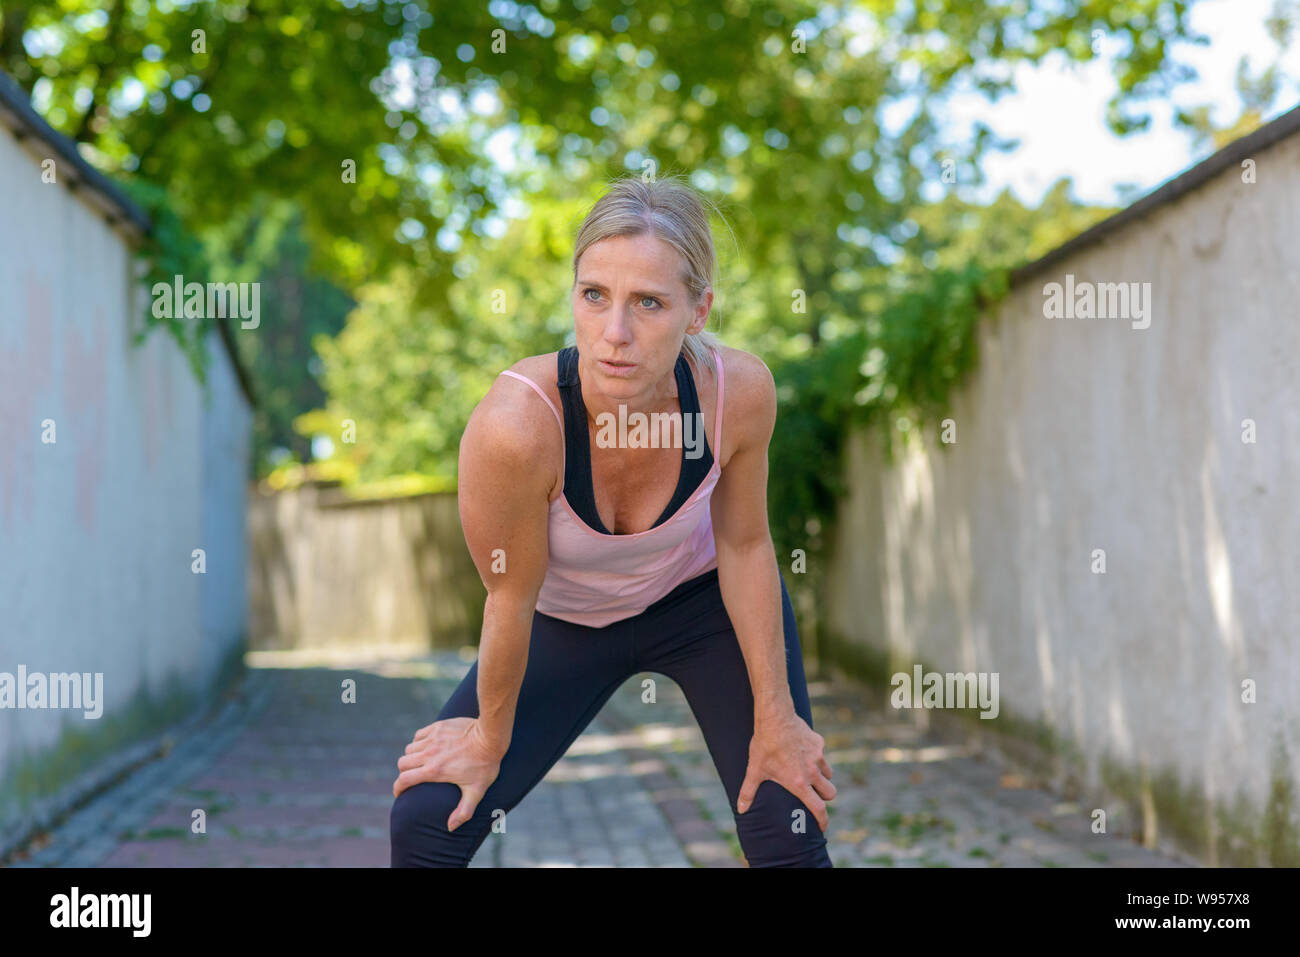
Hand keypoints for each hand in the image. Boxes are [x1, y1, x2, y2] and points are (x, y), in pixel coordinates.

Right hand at [393, 716, 504, 831]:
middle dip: (404, 772)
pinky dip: (418, 742)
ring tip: (420, 762)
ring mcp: (432, 739)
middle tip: (412, 777)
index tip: (400, 792)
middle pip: (402, 764)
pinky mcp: (437, 727)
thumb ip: (464, 811)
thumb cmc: (485, 764)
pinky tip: (427, 746)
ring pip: (409, 749)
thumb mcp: (476, 791)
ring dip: (411, 757)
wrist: (490, 736)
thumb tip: (450, 827)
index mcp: (434, 771)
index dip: (398, 788)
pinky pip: (418, 735)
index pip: (404, 780)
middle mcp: (429, 754)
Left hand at [736, 711, 835, 832]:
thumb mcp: (755, 769)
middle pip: (831, 793)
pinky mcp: (818, 743)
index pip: (818, 808)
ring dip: (821, 777)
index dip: (822, 820)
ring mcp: (818, 757)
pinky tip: (802, 751)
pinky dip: (816, 757)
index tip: (822, 827)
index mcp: (799, 783)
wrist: (775, 718)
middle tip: (814, 794)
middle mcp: (812, 772)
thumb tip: (741, 809)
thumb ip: (748, 791)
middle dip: (825, 797)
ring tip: (807, 772)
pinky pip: (822, 755)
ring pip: (828, 774)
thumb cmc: (764, 745)